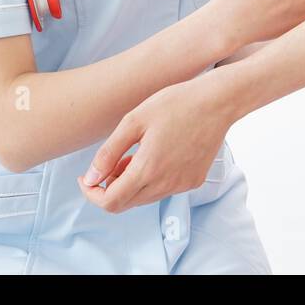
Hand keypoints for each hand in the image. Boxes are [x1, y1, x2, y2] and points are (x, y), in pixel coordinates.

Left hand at [77, 75, 230, 213]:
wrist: (218, 101)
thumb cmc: (175, 103)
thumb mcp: (134, 121)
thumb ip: (108, 153)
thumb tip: (90, 178)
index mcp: (148, 169)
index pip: (110, 202)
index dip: (92, 194)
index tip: (86, 177)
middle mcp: (166, 184)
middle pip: (126, 203)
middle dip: (109, 188)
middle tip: (110, 162)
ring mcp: (182, 185)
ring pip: (144, 197)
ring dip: (130, 183)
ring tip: (133, 153)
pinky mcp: (193, 181)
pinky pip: (163, 189)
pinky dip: (151, 180)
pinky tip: (154, 154)